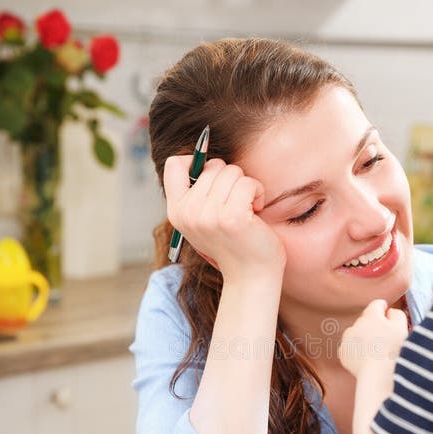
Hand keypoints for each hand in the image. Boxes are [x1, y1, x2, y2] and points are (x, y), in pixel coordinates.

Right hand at [164, 155, 285, 280]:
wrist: (250, 278)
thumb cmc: (234, 245)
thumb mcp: (204, 221)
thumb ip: (198, 194)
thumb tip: (205, 156)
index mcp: (176, 212)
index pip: (174, 165)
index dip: (196, 160)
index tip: (214, 176)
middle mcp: (188, 213)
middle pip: (212, 166)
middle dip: (231, 178)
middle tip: (236, 203)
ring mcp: (208, 216)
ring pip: (232, 172)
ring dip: (246, 186)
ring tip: (247, 210)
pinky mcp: (232, 217)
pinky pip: (248, 183)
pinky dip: (257, 193)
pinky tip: (256, 212)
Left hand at [338, 299, 407, 378]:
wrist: (378, 374)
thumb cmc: (393, 350)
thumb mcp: (402, 327)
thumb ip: (397, 315)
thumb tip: (389, 312)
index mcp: (371, 316)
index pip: (376, 305)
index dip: (383, 308)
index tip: (386, 313)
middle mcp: (356, 324)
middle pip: (366, 320)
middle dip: (374, 325)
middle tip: (385, 337)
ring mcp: (347, 339)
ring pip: (356, 334)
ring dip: (363, 338)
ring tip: (375, 350)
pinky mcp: (343, 354)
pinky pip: (350, 348)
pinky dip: (356, 351)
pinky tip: (366, 358)